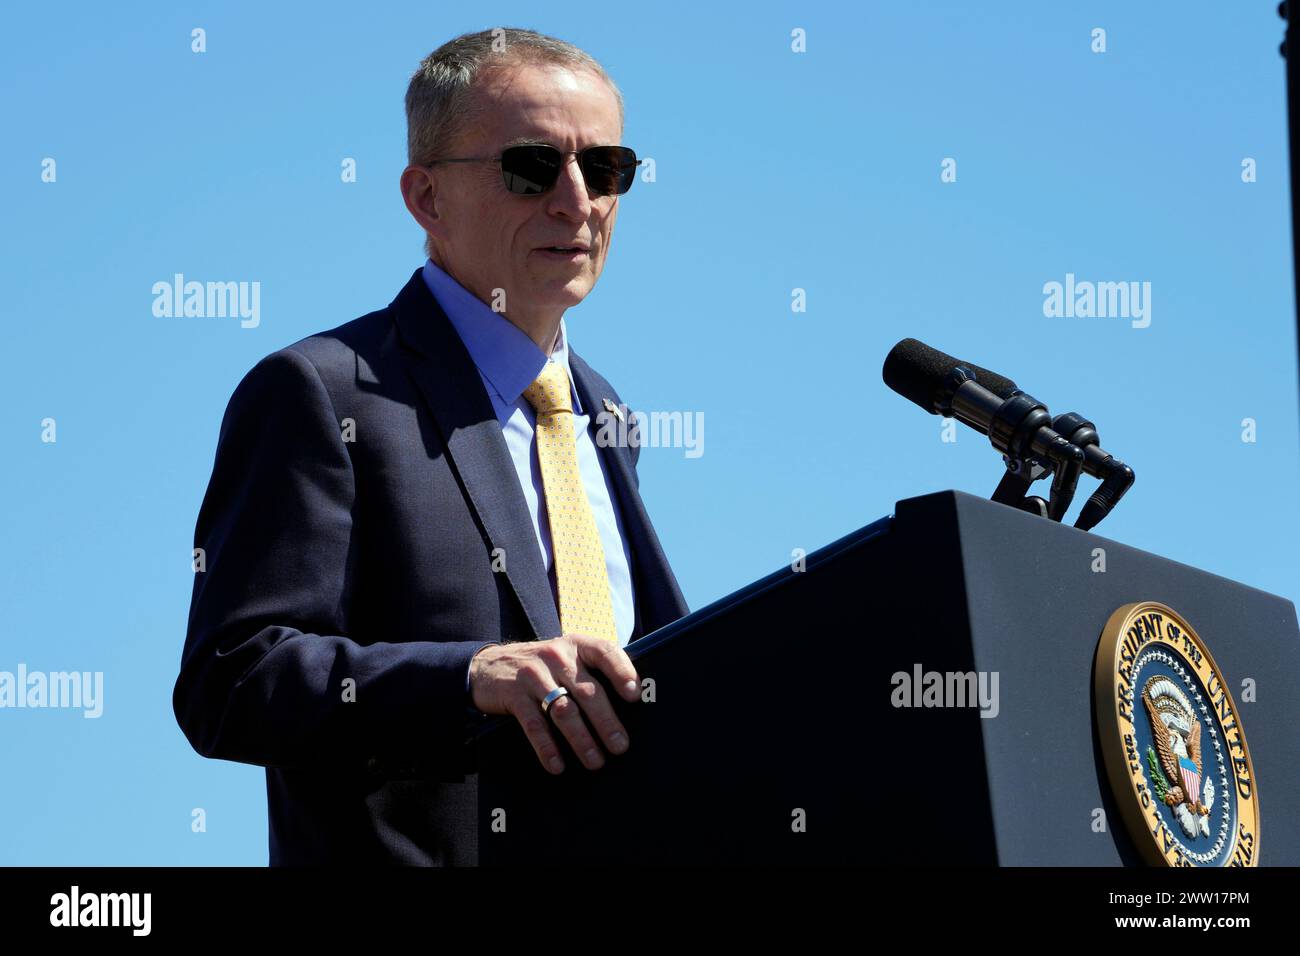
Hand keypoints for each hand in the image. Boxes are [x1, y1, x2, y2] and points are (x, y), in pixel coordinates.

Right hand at [468, 634, 640, 773]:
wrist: (487, 665)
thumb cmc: (540, 667)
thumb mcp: (565, 657)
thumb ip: (590, 671)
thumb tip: (631, 700)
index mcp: (576, 645)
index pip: (605, 652)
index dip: (622, 672)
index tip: (634, 695)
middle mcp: (557, 656)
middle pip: (587, 691)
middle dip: (606, 722)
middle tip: (620, 745)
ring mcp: (534, 675)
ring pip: (564, 711)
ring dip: (582, 740)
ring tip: (595, 761)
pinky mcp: (514, 695)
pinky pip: (535, 725)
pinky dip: (547, 748)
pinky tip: (557, 765)